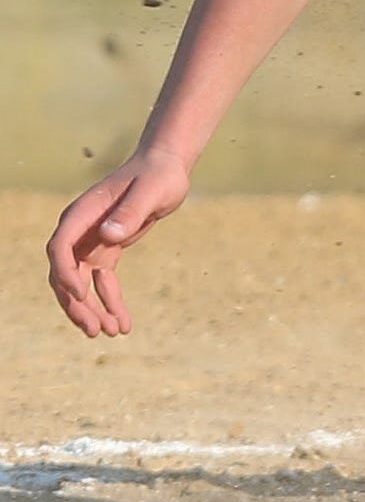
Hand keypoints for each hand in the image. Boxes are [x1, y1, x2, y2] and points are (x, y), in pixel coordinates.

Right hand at [47, 146, 190, 336]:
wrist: (166, 168)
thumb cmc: (157, 176)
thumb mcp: (150, 192)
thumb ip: (130, 212)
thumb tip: (108, 236)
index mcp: (82, 214)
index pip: (60, 248)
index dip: (65, 273)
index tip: (80, 295)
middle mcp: (80, 230)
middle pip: (66, 273)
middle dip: (77, 304)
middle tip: (95, 330)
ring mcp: (91, 241)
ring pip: (82, 284)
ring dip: (93, 310)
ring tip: (112, 333)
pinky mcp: (107, 249)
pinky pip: (102, 282)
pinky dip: (110, 302)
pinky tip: (124, 324)